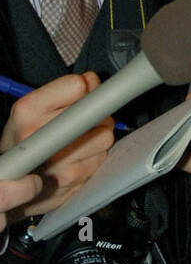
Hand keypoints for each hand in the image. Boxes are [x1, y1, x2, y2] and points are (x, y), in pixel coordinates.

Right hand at [1, 73, 112, 221]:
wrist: (12, 183)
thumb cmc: (24, 141)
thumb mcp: (31, 110)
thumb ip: (62, 91)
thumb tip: (93, 80)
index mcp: (27, 113)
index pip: (75, 87)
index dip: (86, 88)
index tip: (86, 92)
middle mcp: (41, 138)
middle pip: (95, 113)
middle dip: (96, 114)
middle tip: (83, 120)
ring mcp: (59, 162)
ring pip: (104, 136)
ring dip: (99, 135)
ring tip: (81, 139)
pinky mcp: (75, 180)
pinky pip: (103, 158)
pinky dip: (96, 155)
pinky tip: (79, 157)